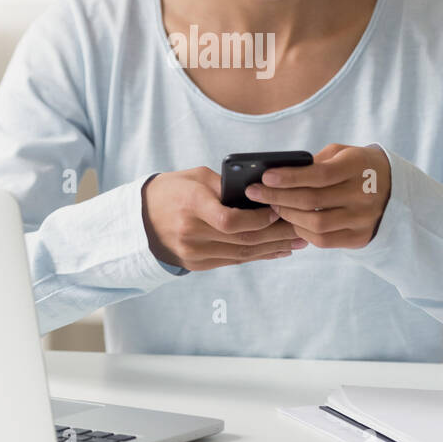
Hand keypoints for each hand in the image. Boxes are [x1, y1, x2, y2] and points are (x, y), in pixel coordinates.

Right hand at [142, 167, 307, 270]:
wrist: (140, 218)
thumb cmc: (173, 190)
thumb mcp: (195, 177)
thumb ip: (226, 185)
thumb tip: (262, 193)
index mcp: (191, 204)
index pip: (230, 220)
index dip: (259, 219)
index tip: (279, 209)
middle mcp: (192, 232)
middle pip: (243, 239)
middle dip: (277, 234)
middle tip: (302, 227)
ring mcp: (194, 252)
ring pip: (243, 254)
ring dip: (274, 248)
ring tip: (298, 240)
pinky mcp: (197, 264)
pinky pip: (234, 261)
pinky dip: (259, 256)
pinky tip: (278, 250)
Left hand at [241, 143, 391, 248]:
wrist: (394, 191)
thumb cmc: (356, 167)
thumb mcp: (341, 154)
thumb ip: (314, 162)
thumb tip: (276, 175)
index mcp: (358, 167)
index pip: (319, 175)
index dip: (290, 177)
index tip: (265, 176)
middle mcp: (363, 195)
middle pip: (312, 201)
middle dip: (278, 197)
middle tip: (256, 193)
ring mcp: (363, 219)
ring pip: (315, 224)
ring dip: (287, 216)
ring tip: (272, 207)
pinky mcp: (360, 238)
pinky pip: (323, 240)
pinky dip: (301, 231)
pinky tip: (291, 221)